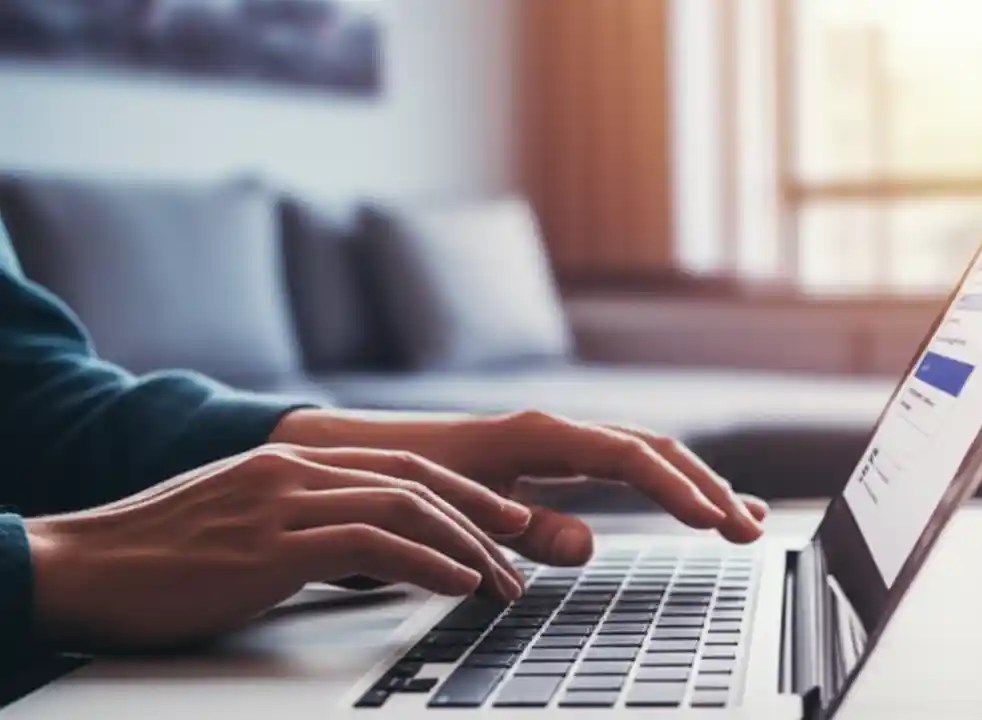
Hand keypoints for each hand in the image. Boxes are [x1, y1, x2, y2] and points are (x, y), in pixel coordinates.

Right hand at [24, 444, 532, 648]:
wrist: (75, 565)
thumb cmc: (154, 557)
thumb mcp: (237, 523)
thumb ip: (296, 522)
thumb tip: (349, 547)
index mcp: (290, 462)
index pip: (400, 467)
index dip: (461, 491)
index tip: (502, 518)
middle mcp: (295, 470)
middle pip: (417, 482)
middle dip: (481, 517)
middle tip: (521, 552)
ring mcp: (284, 503)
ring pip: (407, 509)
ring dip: (467, 546)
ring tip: (501, 583)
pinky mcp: (271, 546)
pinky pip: (373, 546)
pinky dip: (428, 562)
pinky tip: (458, 584)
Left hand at [271, 410, 768, 565]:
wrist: (376, 456)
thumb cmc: (417, 478)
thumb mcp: (468, 510)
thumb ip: (526, 528)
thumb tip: (589, 546)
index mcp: (543, 434)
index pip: (628, 456)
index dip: (675, 487)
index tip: (711, 520)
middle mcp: (563, 430)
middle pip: (655, 449)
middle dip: (706, 487)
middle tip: (751, 529)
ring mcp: (569, 442)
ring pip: (651, 455)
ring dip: (700, 485)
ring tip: (748, 518)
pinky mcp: (567, 459)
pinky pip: (633, 466)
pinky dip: (672, 485)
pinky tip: (702, 505)